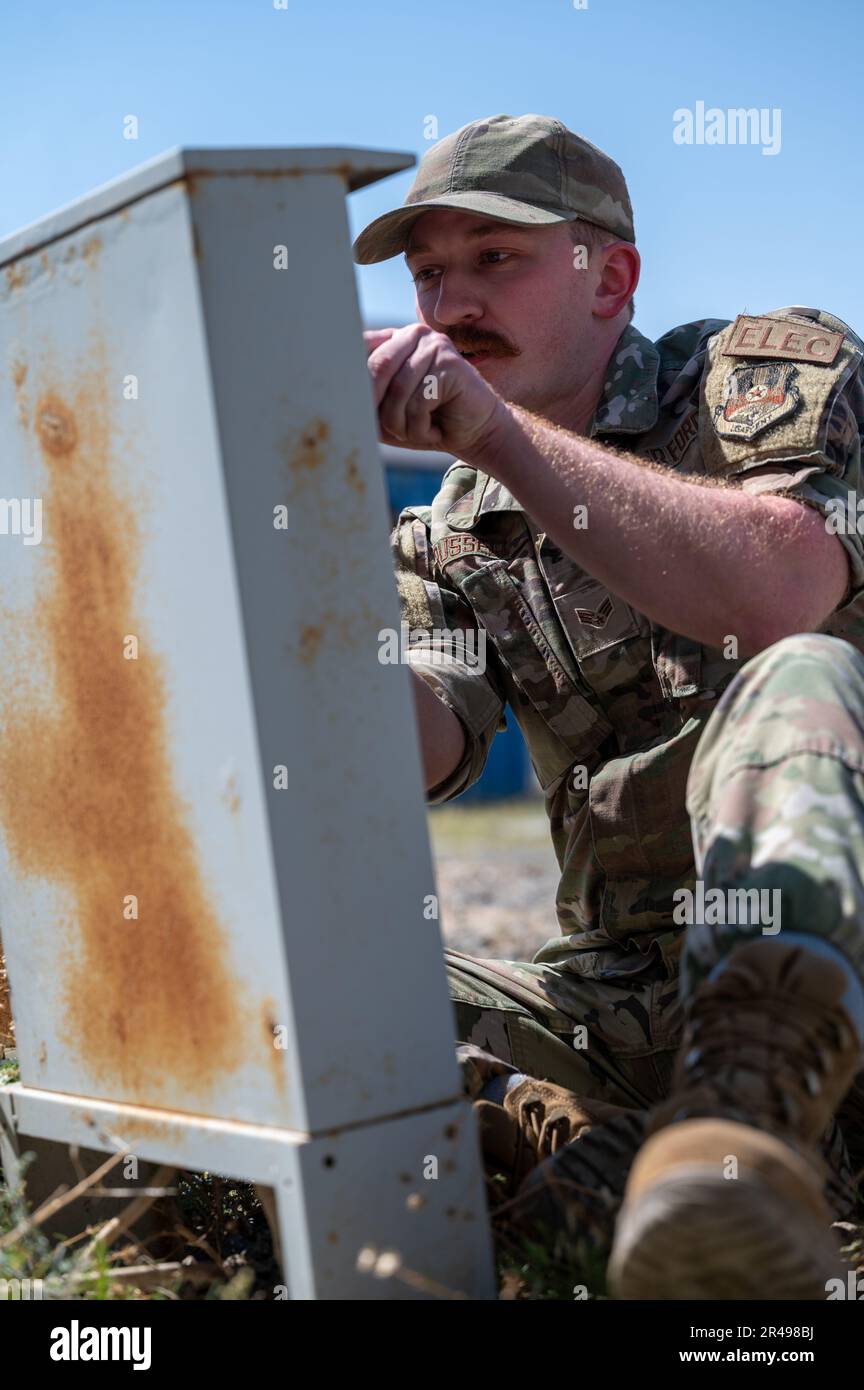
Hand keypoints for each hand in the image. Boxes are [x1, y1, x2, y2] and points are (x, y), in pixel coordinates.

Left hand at [364, 324, 506, 458]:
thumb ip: (364, 399)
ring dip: (401, 424)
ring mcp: (434, 345)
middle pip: (377, 368)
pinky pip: (419, 401)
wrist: (473, 433)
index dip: (355, 384)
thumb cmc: (428, 422)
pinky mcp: (450, 363)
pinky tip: (434, 429)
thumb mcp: (387, 411)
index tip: (352, 409)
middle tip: (390, 431)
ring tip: (415, 431)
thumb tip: (342, 395)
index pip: (360, 351)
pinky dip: (420, 427)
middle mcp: (413, 334)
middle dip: (377, 408)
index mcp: (394, 340)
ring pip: (398, 390)